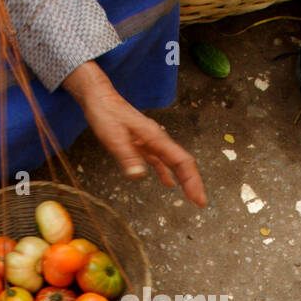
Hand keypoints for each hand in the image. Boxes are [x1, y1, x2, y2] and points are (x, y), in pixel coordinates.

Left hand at [63, 62, 206, 206]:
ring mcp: (151, 141)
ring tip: (191, 196)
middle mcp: (158, 140)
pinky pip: (159, 160)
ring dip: (183, 179)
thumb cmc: (106, 113)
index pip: (181, 161)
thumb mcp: (113, 137)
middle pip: (182, 162)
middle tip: (201, 202)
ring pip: (173, 162)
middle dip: (193, 182)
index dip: (192, 180)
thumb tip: (138, 176)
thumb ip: (127, 156)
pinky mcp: (143, 143)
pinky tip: (168, 183)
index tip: (199, 198)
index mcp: (156, 138)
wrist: (99, 98)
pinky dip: (166, 172)